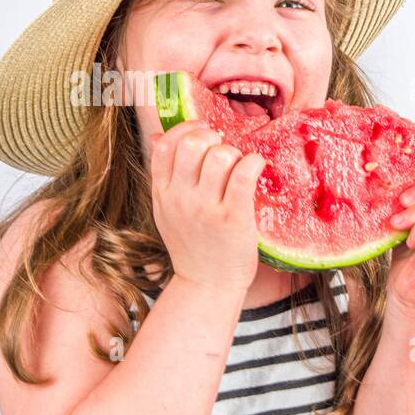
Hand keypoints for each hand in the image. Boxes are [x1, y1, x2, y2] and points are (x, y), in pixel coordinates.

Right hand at [148, 120, 267, 293]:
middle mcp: (181, 198)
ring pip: (221, 155)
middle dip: (214, 138)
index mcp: (162, 193)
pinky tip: (256, 167)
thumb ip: (163, 175)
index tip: (203, 131)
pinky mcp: (234, 218)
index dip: (186, 129)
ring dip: (236, 152)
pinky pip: (244, 174)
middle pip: (193, 144)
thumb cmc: (194, 245)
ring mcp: (206, 209)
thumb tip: (157, 136)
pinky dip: (254, 162)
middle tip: (225, 149)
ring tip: (240, 165)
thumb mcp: (166, 210)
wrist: (208, 285)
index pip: (165, 145)